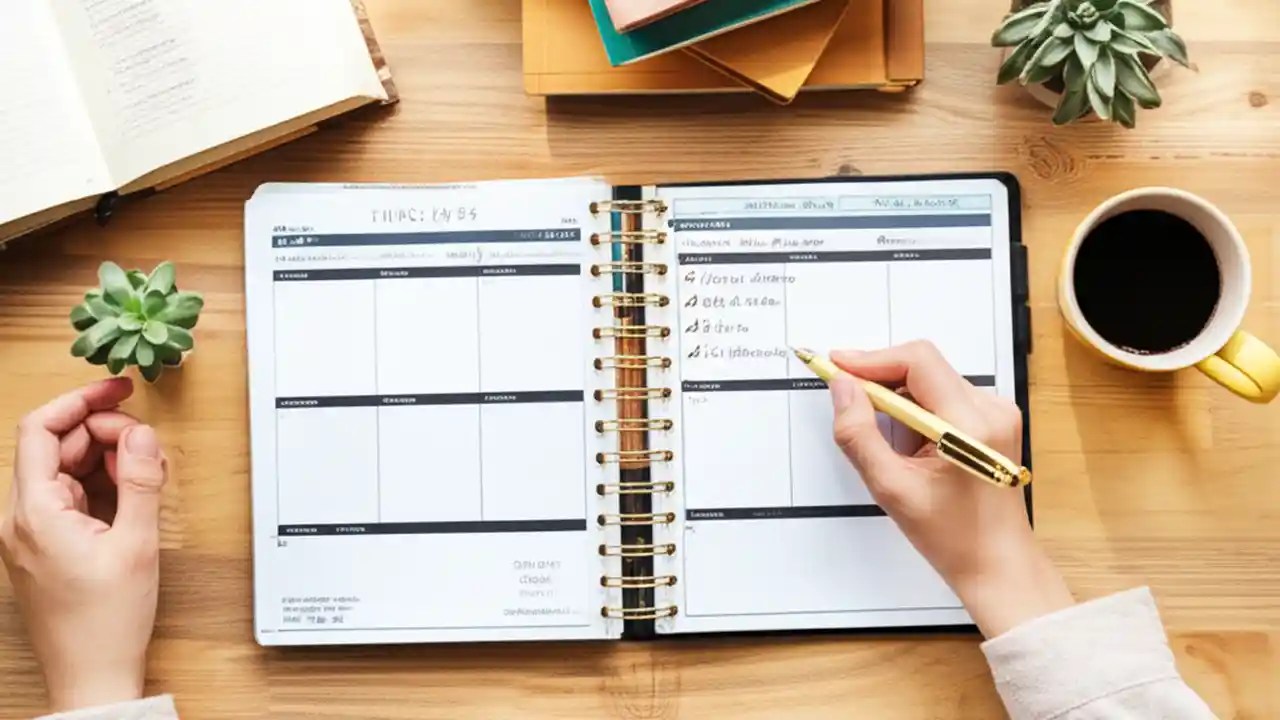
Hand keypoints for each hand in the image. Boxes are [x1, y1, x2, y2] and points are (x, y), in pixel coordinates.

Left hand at [1, 378, 167, 711]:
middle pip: (54, 447)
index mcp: (33, 513)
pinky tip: (131, 491)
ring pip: (64, 470)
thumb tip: (142, 434)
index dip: (79, 400)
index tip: (117, 390)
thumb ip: (140, 481)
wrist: (92, 676)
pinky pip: (69, 496)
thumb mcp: (137, 544)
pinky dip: (100, 483)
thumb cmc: (106, 623)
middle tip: (146, 442)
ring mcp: (31, 533)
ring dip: (104, 458)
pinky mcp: (46, 546)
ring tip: (146, 469)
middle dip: (102, 432)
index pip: (40, 429)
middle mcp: (22, 519)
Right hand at [828, 341, 1072, 637]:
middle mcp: (992, 411)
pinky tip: (912, 446)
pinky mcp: (993, 420)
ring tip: (891, 443)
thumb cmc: (954, 536)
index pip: (918, 361)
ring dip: (900, 400)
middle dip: (881, 380)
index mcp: (971, 426)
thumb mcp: (891, 488)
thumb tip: (843, 390)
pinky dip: (917, 411)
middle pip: (924, 367)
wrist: (996, 562)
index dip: (872, 359)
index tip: (839, 367)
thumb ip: (859, 434)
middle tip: (849, 400)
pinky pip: (944, 396)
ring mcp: (997, 414)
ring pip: (931, 381)